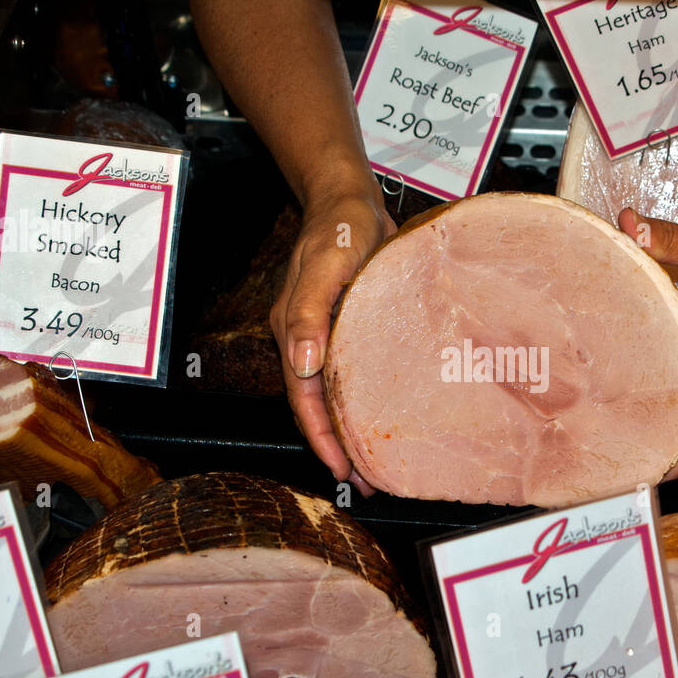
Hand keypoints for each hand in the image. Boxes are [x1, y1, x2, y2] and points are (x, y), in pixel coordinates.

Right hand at [271, 191, 395, 494]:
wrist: (349, 197)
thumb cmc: (340, 225)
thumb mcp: (328, 263)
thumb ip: (312, 312)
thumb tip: (302, 365)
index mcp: (294, 332)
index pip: (303, 400)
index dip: (322, 439)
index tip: (343, 470)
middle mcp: (304, 340)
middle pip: (314, 407)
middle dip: (336, 447)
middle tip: (370, 481)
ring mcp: (322, 335)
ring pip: (330, 395)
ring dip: (349, 430)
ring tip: (377, 461)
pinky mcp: (343, 327)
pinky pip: (346, 375)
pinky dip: (360, 401)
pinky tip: (382, 413)